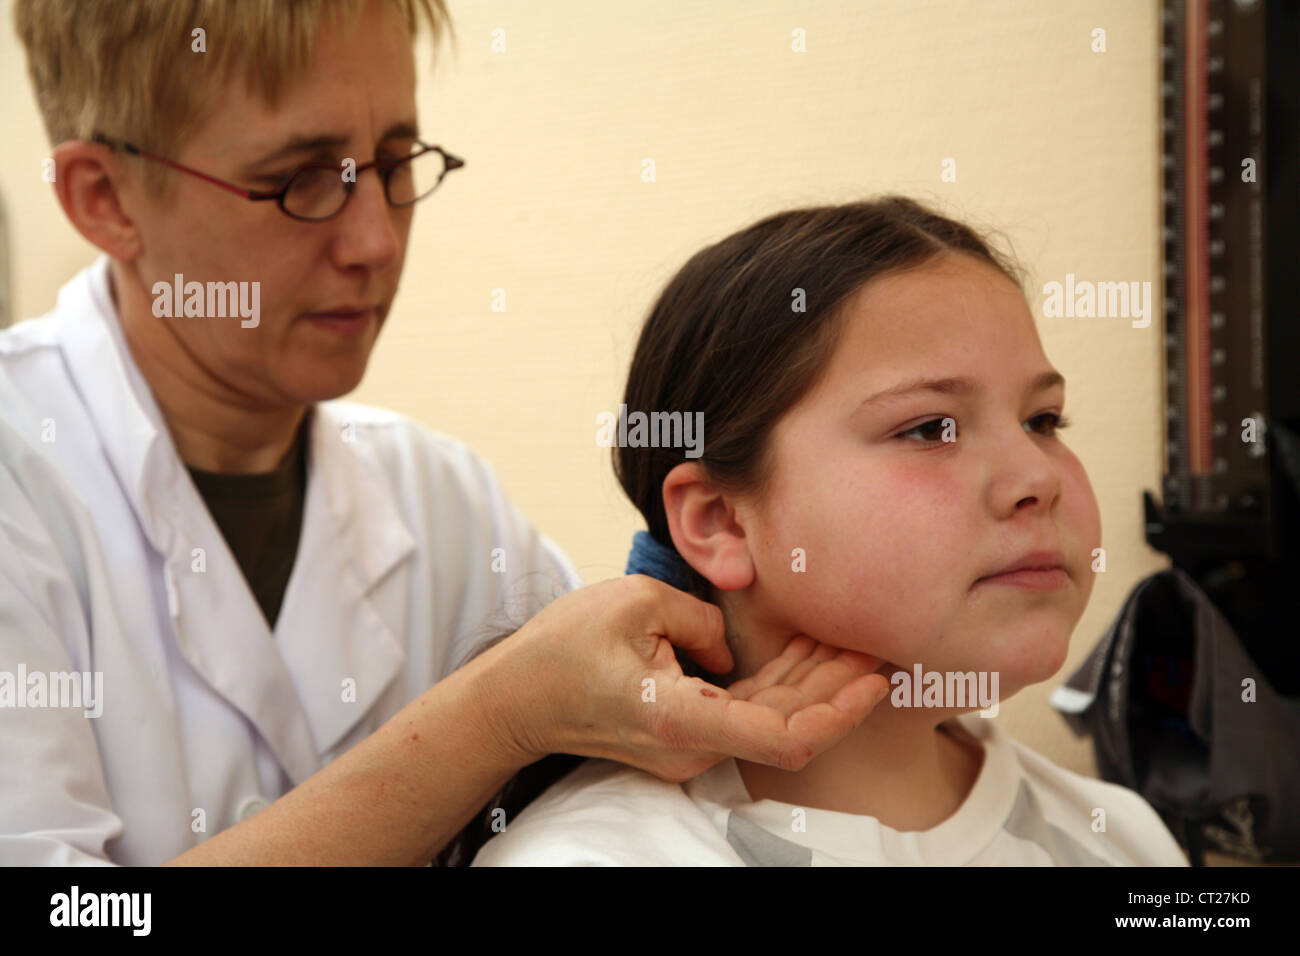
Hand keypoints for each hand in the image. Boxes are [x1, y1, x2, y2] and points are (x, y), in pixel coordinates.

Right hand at [484, 575, 889, 782]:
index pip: (785, 737)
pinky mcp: (686, 730)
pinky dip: (782, 684)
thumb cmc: (564, 647)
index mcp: (685, 717)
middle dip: (840, 687)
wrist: (516, 697)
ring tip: (857, 641)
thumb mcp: (636, 603)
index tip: (873, 677)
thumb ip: (703, 619)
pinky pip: (747, 710)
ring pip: (773, 719)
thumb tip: (731, 645)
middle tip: (881, 641)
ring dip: (815, 684)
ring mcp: (690, 744)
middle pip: (790, 727)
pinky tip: (812, 652)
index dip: (839, 711)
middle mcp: (694, 744)